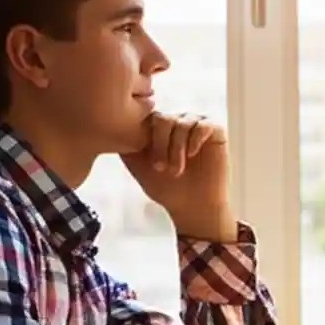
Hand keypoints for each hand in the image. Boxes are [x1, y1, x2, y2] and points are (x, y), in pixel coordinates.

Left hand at [121, 112, 235, 240]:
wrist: (193, 206)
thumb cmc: (166, 188)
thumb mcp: (138, 166)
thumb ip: (126, 145)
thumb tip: (108, 127)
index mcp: (158, 127)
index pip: (147, 118)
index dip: (146, 140)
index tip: (150, 166)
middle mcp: (177, 122)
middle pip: (163, 119)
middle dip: (160, 145)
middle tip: (161, 169)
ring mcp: (196, 125)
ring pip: (181, 123)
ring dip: (176, 149)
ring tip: (176, 170)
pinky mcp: (215, 131)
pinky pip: (203, 125)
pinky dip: (194, 140)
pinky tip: (191, 155)